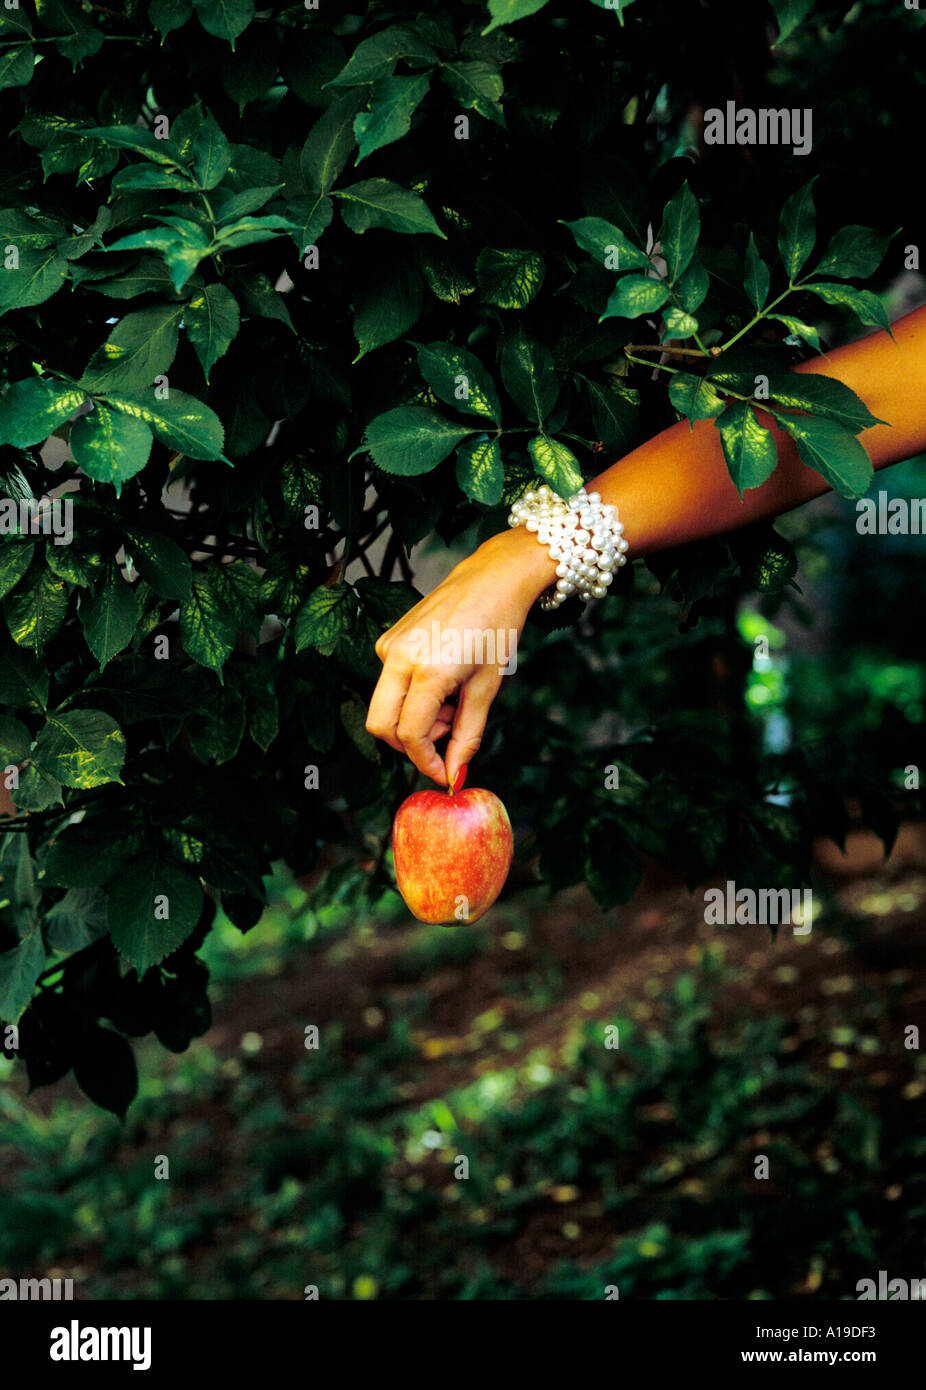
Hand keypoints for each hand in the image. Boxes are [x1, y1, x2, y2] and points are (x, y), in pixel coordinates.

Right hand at [366, 526, 556, 786]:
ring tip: (453, 698)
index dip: (425, 761)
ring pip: (385, 706)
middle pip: (381, 725)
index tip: (443, 771)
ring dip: (415, 717)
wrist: (490, 579)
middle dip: (411, 742)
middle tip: (449, 730)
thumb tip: (453, 772)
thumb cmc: (497, 628)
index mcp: (429, 670)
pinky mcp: (388, 640)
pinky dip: (413, 696)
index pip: (410, 735)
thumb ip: (468, 734)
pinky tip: (443, 679)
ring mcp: (389, 646)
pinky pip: (389, 684)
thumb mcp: (488, 687)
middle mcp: (399, 657)